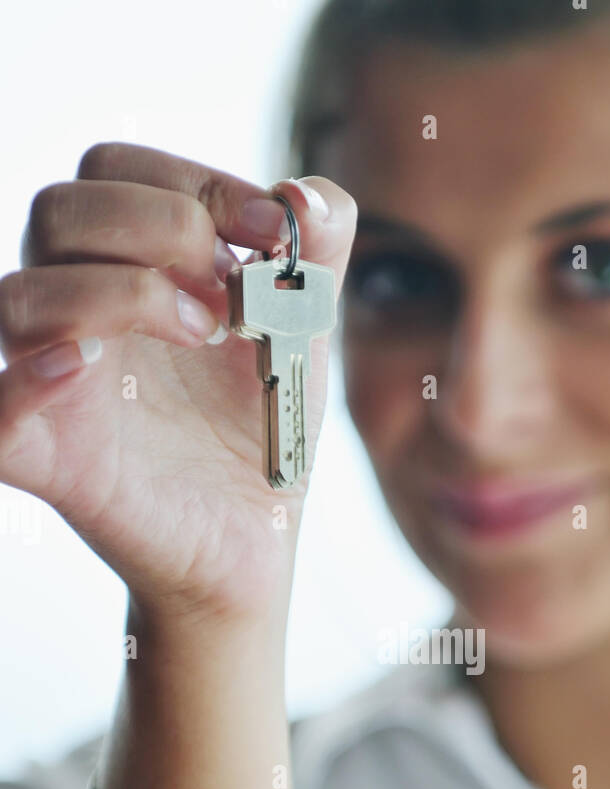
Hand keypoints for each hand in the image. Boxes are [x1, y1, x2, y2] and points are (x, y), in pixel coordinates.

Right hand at [0, 144, 356, 620]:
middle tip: (232, 294)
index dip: (195, 180)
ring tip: (202, 331)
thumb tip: (307, 197)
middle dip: (161, 226)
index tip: (273, 231)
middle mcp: (77, 309)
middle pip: (60, 211)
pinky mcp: (49, 458)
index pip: (115, 171)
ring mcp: (55, 383)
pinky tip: (78, 367)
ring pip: (24, 295)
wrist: (259, 536)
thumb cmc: (262, 426)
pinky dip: (22, 385)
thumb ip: (319, 252)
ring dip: (122, 291)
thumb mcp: (305, 330)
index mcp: (124, 262)